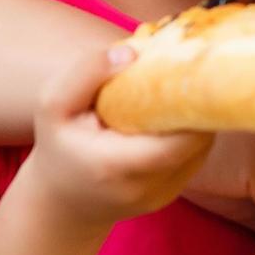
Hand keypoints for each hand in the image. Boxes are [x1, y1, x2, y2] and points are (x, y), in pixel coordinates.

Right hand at [29, 44, 214, 223]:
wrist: (60, 202)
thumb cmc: (58, 145)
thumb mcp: (53, 105)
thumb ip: (85, 74)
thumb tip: (132, 53)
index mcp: (113, 166)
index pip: (178, 141)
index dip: (195, 106)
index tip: (193, 71)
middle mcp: (143, 188)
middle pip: (197, 141)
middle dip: (198, 105)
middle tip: (191, 70)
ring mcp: (160, 196)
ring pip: (201, 148)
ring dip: (196, 118)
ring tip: (180, 90)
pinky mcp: (170, 195)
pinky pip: (194, 157)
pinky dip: (190, 133)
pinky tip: (173, 114)